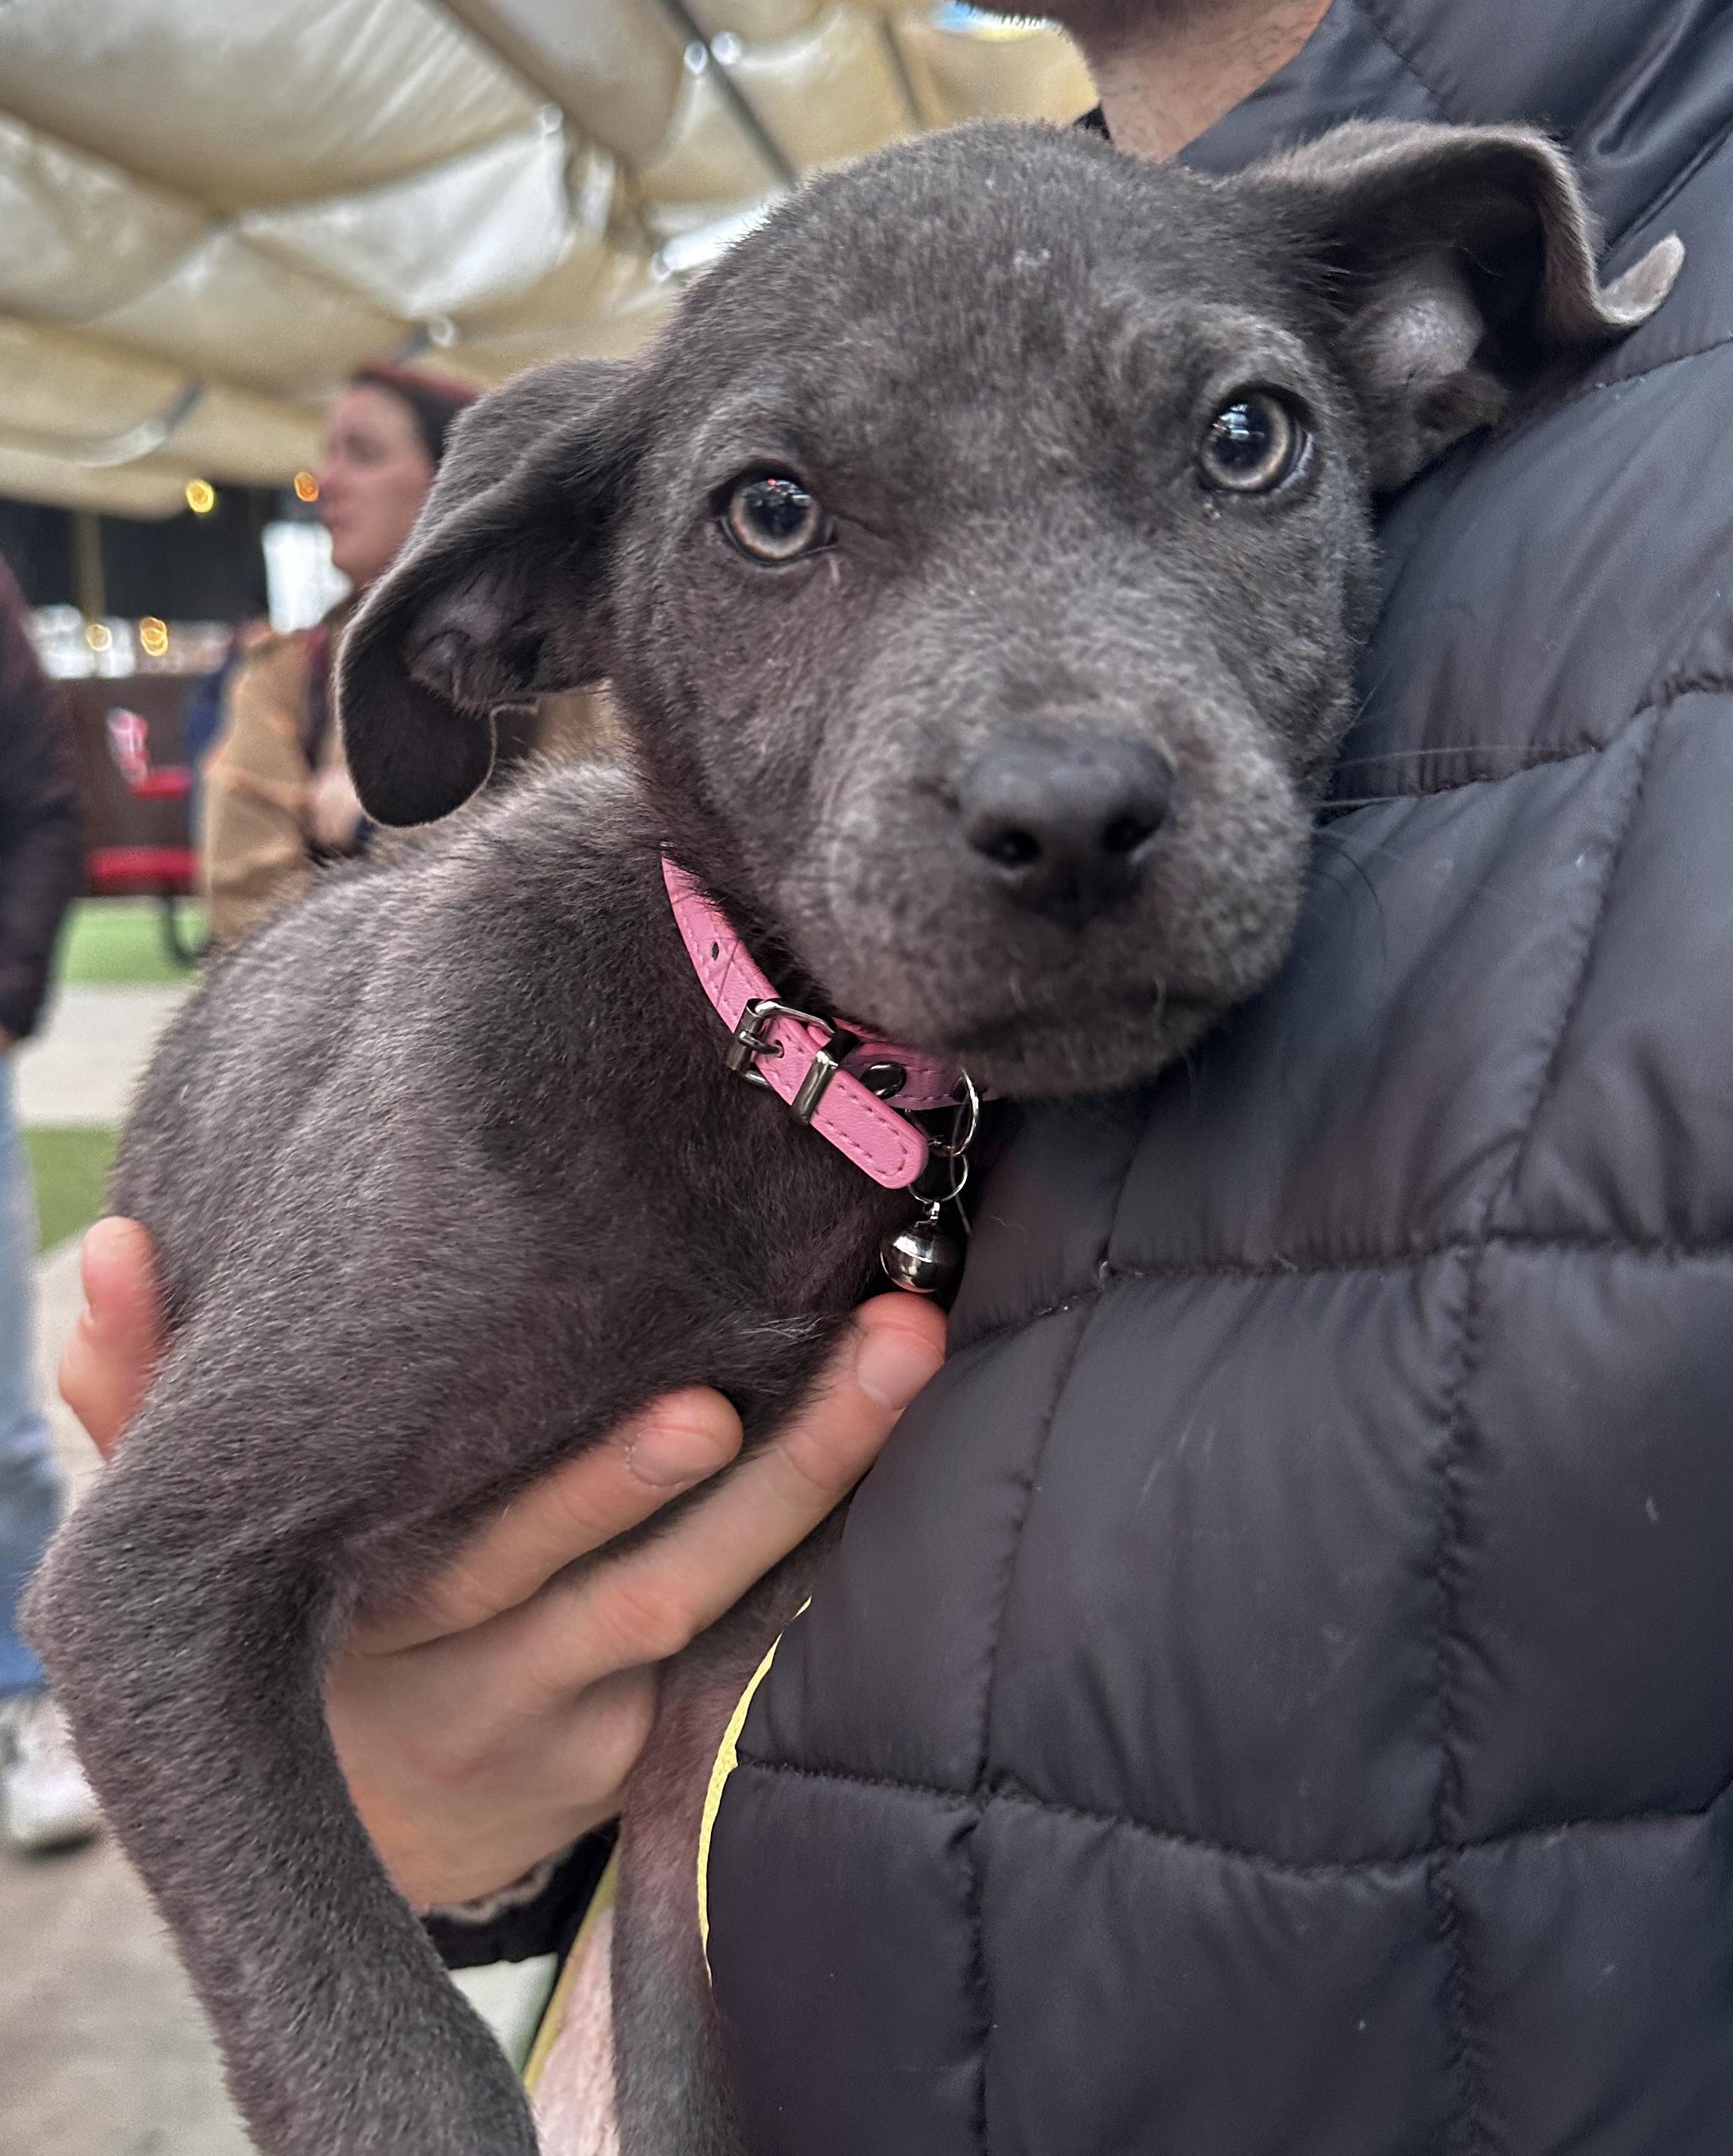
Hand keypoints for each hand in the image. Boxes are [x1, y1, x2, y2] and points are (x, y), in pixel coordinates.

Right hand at [61, 1216, 944, 1907]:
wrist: (362, 1808)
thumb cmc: (304, 1603)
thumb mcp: (207, 1532)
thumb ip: (146, 1393)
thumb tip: (108, 1249)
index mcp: (374, 1601)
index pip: (490, 1545)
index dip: (597, 1485)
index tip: (704, 1405)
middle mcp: (484, 1668)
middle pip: (641, 1578)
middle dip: (766, 1470)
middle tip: (875, 1343)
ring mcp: (572, 1711)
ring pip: (709, 1604)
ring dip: (821, 1481)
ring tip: (907, 1349)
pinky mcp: (633, 1739)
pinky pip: (738, 1644)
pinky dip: (817, 1552)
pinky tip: (908, 1438)